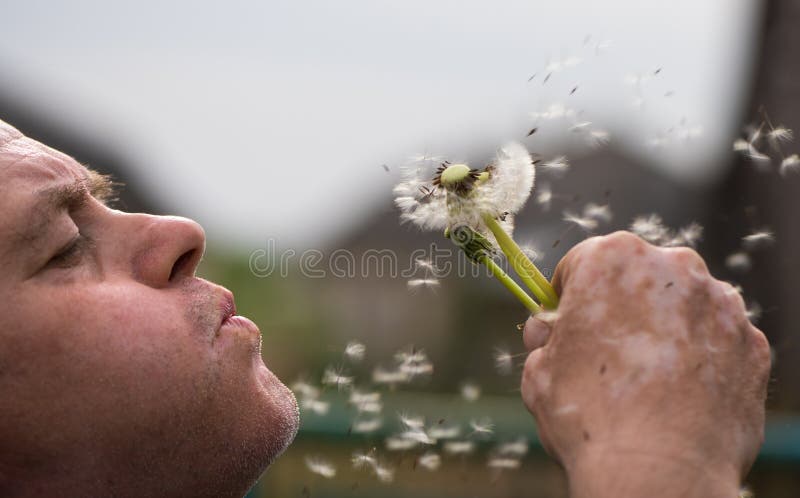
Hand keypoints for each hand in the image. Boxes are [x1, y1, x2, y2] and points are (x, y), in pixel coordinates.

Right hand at [521, 232, 770, 497]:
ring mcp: (719, 303)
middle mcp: (672, 266)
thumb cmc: (588, 416)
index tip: (566, 324)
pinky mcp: (750, 342)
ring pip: (680, 305)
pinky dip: (699, 359)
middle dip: (620, 307)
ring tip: (645, 380)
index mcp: (611, 259)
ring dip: (662, 329)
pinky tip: (679, 394)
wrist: (658, 473)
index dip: (568, 296)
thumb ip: (545, 336)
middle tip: (605, 354)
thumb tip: (549, 330)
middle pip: (636, 277)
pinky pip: (716, 340)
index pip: (581, 263)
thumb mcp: (538, 369)